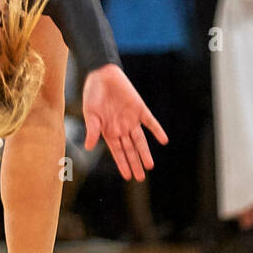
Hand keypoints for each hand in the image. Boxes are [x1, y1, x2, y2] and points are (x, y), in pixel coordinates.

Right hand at [81, 64, 167, 181]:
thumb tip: (89, 147)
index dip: (122, 163)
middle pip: (130, 149)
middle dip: (135, 163)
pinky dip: (157, 130)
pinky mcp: (140, 108)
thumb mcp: (90, 113)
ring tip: (150, 166)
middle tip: (140, 177)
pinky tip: (163, 140)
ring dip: (145, 152)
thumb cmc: (92, 94)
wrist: (102, 75)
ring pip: (140, 140)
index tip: (127, 176)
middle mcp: (121, 128)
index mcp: (108, 131)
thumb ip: (92, 130)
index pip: (117, 152)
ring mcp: (131, 119)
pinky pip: (150, 122)